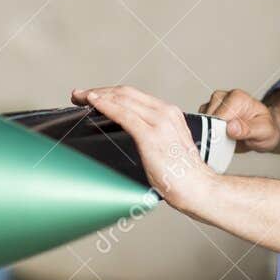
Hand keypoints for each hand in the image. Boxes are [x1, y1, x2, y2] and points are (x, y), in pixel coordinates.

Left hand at [70, 85, 215, 211]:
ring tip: (80, 98)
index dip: (110, 92)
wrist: (201, 189)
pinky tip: (94, 103)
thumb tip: (130, 139)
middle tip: (79, 94)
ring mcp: (159, 122)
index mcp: (169, 114)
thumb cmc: (183, 176)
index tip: (92, 95)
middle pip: (125, 93)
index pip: (134, 95)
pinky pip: (123, 115)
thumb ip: (152, 137)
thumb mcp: (167, 147)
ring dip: (98, 96)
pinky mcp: (151, 136)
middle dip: (99, 91)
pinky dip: (106, 106)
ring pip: (122, 99)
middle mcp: (165, 113)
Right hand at [199, 88, 279, 152]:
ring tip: (227, 137)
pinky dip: (206, 133)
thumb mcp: (263, 132)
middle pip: (208, 118)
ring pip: (201, 121)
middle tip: (229, 139)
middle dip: (215, 132)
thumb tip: (231, 128)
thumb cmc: (264, 129)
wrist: (262, 132)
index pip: (220, 115)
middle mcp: (223, 97)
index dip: (222, 131)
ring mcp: (214, 104)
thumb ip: (248, 130)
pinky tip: (219, 136)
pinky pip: (199, 124)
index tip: (229, 138)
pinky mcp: (207, 112)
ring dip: (211, 133)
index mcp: (237, 97)